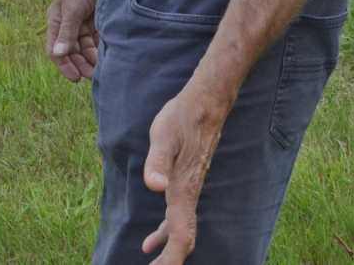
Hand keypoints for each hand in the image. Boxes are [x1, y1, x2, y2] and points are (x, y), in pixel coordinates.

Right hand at [44, 0, 102, 81]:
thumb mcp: (73, 8)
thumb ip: (66, 32)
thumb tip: (58, 54)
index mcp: (56, 21)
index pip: (55, 50)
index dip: (64, 65)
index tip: (75, 78)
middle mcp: (67, 25)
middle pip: (70, 52)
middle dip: (79, 65)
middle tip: (91, 76)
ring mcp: (81, 24)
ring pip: (84, 48)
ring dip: (90, 60)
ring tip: (100, 69)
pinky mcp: (95, 22)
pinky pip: (95, 41)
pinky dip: (99, 50)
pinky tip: (106, 57)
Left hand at [140, 81, 230, 261]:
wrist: (203, 105)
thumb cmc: (181, 119)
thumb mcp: (162, 138)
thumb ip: (156, 162)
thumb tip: (154, 187)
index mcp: (182, 190)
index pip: (180, 235)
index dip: (171, 257)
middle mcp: (188, 194)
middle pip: (182, 239)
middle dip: (170, 259)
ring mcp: (188, 189)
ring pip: (180, 229)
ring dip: (167, 248)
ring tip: (150, 260)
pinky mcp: (185, 182)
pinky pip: (177, 216)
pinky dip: (165, 232)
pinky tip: (152, 237)